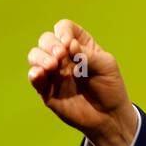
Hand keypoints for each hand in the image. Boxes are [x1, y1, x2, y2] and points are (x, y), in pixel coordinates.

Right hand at [26, 19, 135, 145]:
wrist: (109, 116)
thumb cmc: (110, 87)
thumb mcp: (106, 66)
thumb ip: (88, 54)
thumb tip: (69, 44)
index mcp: (80, 45)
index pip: (65, 28)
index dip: (63, 31)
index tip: (69, 44)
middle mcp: (64, 56)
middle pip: (46, 39)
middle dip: (50, 44)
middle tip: (61, 55)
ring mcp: (54, 72)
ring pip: (35, 55)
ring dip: (40, 57)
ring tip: (52, 66)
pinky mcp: (47, 90)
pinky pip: (34, 78)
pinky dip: (34, 73)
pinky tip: (40, 74)